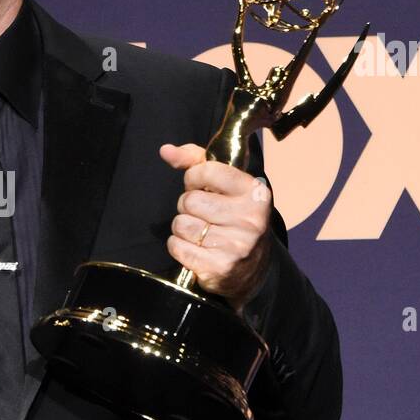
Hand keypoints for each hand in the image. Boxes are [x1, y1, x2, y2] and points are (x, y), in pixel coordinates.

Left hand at [159, 142, 272, 314]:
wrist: (252, 269)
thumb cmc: (232, 218)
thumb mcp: (224, 185)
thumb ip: (195, 161)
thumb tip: (165, 150)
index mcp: (255, 192)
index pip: (205, 171)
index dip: (194, 178)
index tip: (201, 187)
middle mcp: (250, 219)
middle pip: (189, 201)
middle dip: (187, 207)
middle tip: (203, 216)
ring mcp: (237, 245)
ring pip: (181, 224)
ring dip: (183, 229)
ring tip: (201, 234)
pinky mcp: (220, 268)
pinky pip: (177, 247)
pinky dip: (179, 247)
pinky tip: (197, 250)